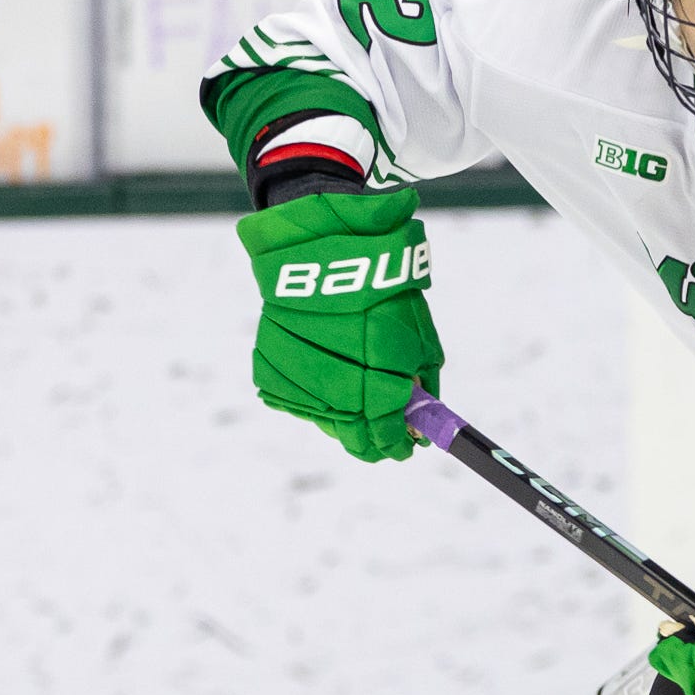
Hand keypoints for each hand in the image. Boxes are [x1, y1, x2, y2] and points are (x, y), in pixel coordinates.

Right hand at [237, 189, 443, 463]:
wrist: (325, 245)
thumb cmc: (381, 288)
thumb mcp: (417, 331)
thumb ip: (421, 379)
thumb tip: (421, 420)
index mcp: (382, 366)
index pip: (387, 430)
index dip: (397, 445)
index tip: (404, 449)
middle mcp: (339, 374)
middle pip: (353, 434)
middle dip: (370, 444)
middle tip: (381, 445)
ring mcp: (302, 370)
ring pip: (323, 419)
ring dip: (341, 422)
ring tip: (355, 410)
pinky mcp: (272, 361)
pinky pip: (294, 398)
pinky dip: (312, 401)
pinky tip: (326, 389)